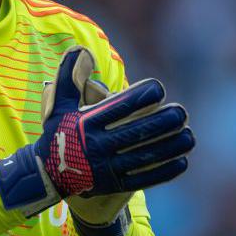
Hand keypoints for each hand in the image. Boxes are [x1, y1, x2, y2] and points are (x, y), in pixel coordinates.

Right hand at [0, 46, 194, 218]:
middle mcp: (96, 146)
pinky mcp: (113, 185)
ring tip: (189, 136)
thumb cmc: (57, 134)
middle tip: (182, 112)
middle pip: (135, 133)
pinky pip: (143, 179)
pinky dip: (164, 171)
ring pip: (144, 157)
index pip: (117, 108)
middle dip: (162, 123)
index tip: (159, 89)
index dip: (140, 97)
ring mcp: (106, 168)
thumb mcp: (57, 105)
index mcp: (85, 124)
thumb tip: (81, 49)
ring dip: (170, 147)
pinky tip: (182, 161)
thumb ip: (69, 76)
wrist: (46, 175)